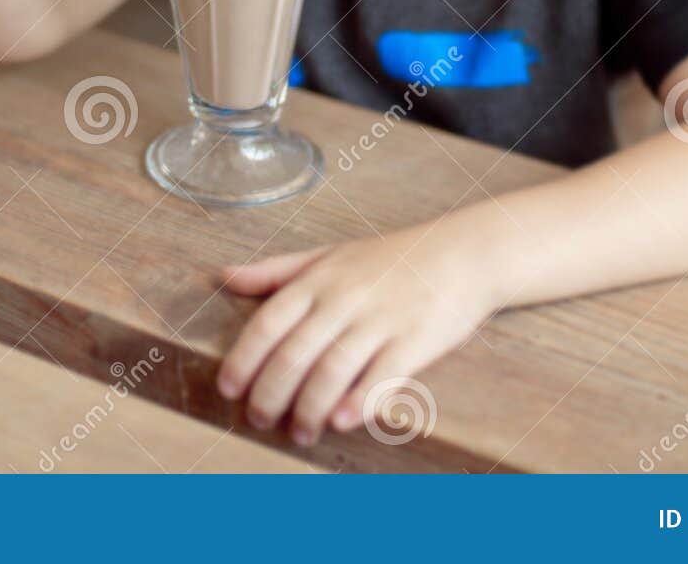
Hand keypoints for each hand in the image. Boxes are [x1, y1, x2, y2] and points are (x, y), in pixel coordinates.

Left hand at [215, 215, 499, 445]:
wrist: (463, 252)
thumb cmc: (390, 257)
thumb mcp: (329, 254)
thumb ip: (276, 270)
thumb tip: (223, 276)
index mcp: (318, 278)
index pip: (268, 323)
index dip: (243, 359)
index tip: (228, 389)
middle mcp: (344, 298)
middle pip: (294, 354)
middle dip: (269, 394)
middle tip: (259, 420)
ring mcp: (380, 319)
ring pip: (331, 371)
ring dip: (308, 409)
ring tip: (299, 434)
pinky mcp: (415, 340)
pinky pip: (381, 377)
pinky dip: (357, 402)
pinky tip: (340, 422)